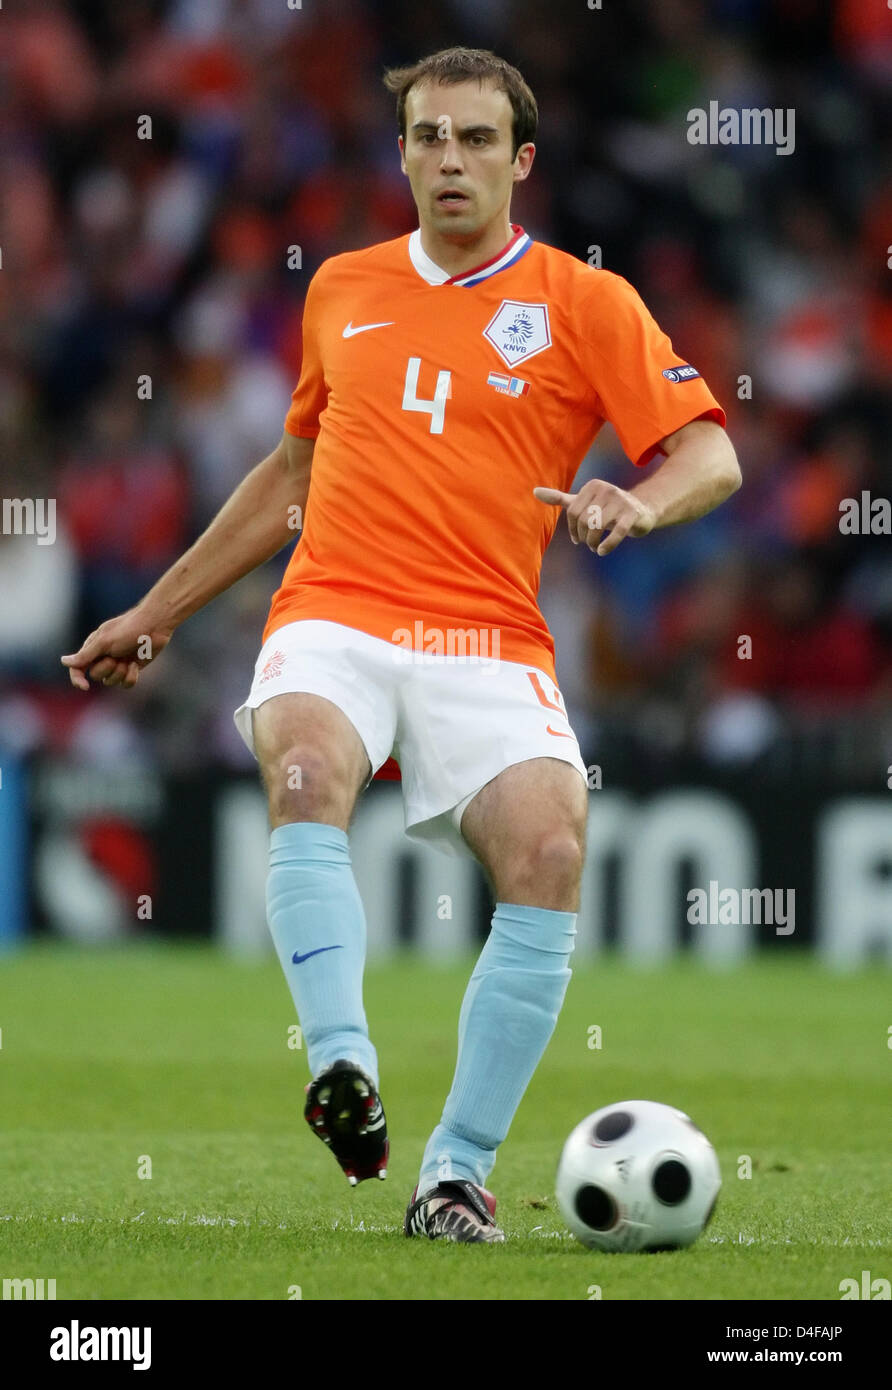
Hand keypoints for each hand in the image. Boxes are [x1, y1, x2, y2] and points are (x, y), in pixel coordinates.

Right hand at [60, 606, 173, 690]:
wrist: (155, 626)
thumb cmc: (128, 629)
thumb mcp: (104, 642)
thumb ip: (85, 655)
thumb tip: (64, 661)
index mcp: (93, 648)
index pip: (78, 668)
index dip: (77, 678)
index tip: (84, 686)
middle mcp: (103, 657)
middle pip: (96, 676)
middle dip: (107, 669)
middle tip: (116, 656)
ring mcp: (117, 664)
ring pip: (111, 681)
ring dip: (120, 672)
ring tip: (128, 659)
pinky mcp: (131, 669)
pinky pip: (126, 684)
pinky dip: (131, 676)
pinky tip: (136, 665)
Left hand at [533, 479, 655, 554]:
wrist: (642, 510)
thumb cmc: (607, 508)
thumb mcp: (583, 502)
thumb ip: (560, 498)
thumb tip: (534, 491)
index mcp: (592, 486)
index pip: (573, 512)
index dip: (573, 530)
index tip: (577, 539)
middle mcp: (607, 489)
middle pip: (584, 519)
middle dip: (584, 536)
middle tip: (589, 544)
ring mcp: (621, 501)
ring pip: (597, 526)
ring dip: (593, 542)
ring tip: (595, 548)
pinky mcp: (632, 514)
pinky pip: (617, 532)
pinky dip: (607, 545)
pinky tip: (602, 552)